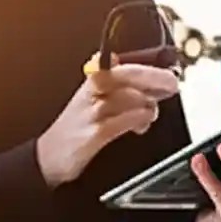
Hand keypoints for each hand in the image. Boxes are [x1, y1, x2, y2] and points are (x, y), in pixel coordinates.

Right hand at [36, 51, 178, 187]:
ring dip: (148, 105)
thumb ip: (121, 86)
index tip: (170, 73)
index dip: (150, 67)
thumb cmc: (78, 126)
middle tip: (172, 85)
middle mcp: (92, 91)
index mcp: (94, 79)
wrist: (48, 156)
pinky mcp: (93, 133)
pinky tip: (141, 125)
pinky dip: (137, 120)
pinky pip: (122, 121)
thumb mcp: (96, 99)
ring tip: (149, 115)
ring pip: (129, 97)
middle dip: (156, 78)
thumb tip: (152, 78)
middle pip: (129, 75)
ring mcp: (92, 111)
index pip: (126, 65)